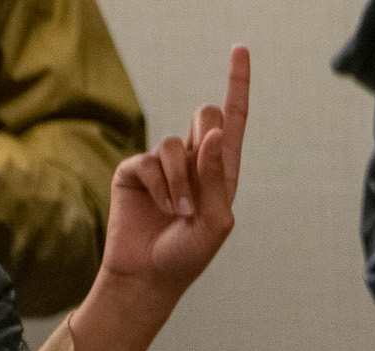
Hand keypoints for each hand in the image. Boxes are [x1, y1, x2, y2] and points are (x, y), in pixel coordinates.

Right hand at [68, 45, 248, 350]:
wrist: (148, 277)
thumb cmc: (187, 256)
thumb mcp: (215, 222)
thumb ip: (216, 177)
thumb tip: (215, 133)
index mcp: (221, 172)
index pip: (233, 121)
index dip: (237, 85)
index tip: (240, 50)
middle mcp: (193, 162)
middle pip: (205, 116)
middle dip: (206, 138)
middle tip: (199, 174)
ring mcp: (162, 165)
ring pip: (176, 142)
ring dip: (181, 180)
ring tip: (180, 211)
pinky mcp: (134, 171)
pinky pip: (149, 159)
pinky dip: (159, 185)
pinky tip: (161, 208)